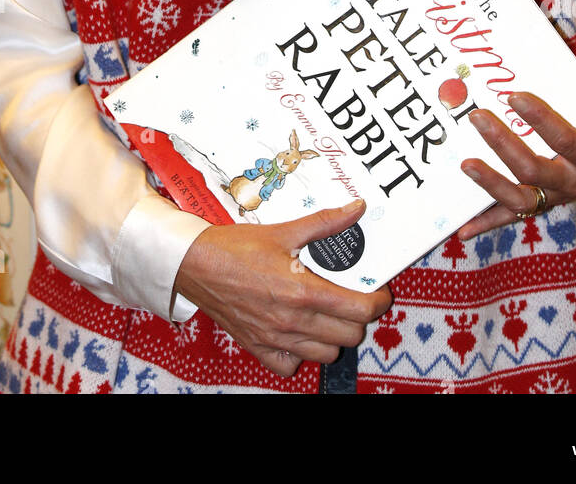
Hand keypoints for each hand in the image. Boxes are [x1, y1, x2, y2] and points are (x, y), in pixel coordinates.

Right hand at [172, 198, 391, 377]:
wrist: (196, 265)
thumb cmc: (238, 247)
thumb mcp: (285, 230)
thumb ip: (325, 223)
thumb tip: (357, 209)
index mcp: (304, 292)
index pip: (359, 310)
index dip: (378, 301)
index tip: (379, 292)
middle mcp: (293, 321)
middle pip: (349, 335)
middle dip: (358, 316)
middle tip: (351, 297)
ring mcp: (276, 340)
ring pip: (326, 354)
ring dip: (334, 336)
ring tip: (327, 314)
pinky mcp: (259, 349)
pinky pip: (291, 366)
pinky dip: (300, 354)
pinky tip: (298, 332)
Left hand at [455, 86, 575, 238]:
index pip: (566, 142)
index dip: (541, 121)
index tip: (516, 96)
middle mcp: (570, 185)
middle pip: (534, 172)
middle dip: (504, 146)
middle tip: (478, 117)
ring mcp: (551, 198)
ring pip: (519, 200)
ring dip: (490, 185)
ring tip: (466, 165)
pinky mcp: (536, 205)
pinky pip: (509, 217)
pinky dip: (485, 223)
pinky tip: (460, 230)